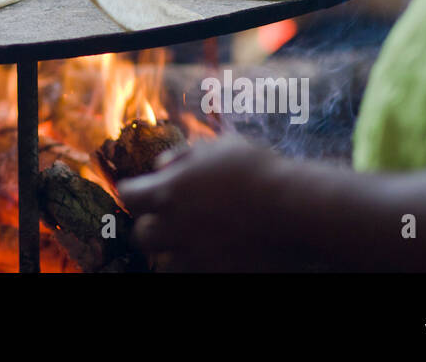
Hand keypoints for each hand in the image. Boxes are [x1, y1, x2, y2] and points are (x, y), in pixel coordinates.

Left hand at [118, 135, 291, 270]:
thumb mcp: (220, 149)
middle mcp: (175, 226)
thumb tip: (161, 166)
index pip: (128, 194)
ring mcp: (195, 256)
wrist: (297, 210)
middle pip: (142, 234)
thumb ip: (184, 156)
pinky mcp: (216, 276)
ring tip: (194, 242)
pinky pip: (192, 276)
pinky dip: (198, 267)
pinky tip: (214, 255)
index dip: (135, 192)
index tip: (143, 191)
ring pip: (164, 263)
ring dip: (173, 253)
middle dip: (153, 226)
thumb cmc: (260, 172)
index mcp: (170, 190)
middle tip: (171, 220)